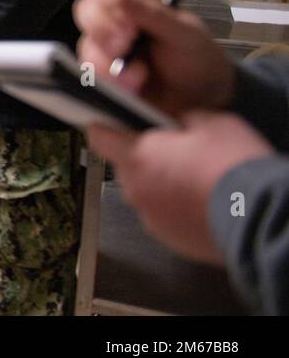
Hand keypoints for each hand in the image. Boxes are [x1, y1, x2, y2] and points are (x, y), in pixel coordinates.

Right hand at [73, 0, 232, 115]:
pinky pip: (89, 72)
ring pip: (85, 43)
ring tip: (139, 73)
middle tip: (126, 44)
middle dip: (102, 26)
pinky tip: (134, 85)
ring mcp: (107, 48)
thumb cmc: (197, 59)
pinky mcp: (103, 74)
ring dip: (107, 59)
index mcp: (140, 1)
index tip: (130, 19)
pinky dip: (110, 79)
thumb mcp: (182, 33)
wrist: (202, 101)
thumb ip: (150, 13)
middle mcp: (118, 20)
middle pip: (86, 9)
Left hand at [87, 112, 274, 264]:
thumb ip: (181, 117)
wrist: (257, 215)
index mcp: (137, 157)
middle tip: (175, 151)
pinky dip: (175, 208)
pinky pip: (163, 216)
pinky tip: (201, 202)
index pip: (98, 138)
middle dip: (144, 157)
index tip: (113, 122)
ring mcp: (150, 219)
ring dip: (160, 185)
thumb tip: (174, 120)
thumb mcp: (211, 122)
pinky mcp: (169, 240)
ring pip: (145, 193)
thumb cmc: (231, 164)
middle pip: (126, 166)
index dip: (105, 127)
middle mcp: (135, 190)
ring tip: (193, 180)